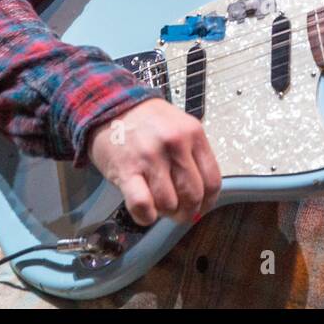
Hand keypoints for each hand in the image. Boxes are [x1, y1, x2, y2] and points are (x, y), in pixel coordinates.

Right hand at [88, 98, 221, 227]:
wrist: (111, 107)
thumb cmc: (147, 121)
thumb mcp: (181, 126)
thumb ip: (194, 155)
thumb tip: (203, 193)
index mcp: (193, 134)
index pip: (212, 180)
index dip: (209, 201)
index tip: (202, 207)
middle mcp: (175, 144)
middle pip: (193, 195)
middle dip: (188, 211)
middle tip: (180, 213)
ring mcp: (150, 157)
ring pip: (169, 203)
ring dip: (165, 212)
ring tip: (159, 206)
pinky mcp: (126, 170)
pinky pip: (143, 205)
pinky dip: (146, 216)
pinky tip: (145, 212)